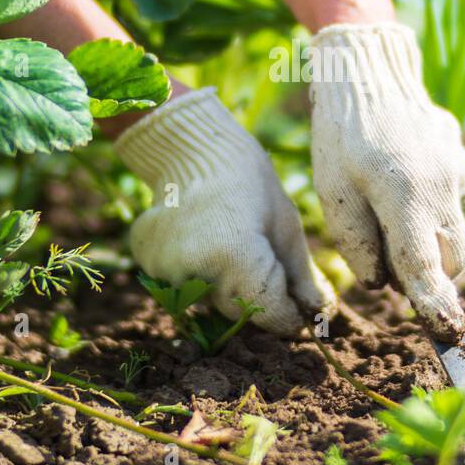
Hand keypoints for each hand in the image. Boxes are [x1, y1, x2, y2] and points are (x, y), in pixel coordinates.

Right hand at [115, 88, 336, 334]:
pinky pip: (181, 284)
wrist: (194, 148)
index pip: (270, 314)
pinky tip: (202, 238)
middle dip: (258, 297)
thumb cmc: (250, 183)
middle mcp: (195, 270)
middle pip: (239, 311)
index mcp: (235, 257)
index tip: (300, 310)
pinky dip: (197, 272)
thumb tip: (318, 315)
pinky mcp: (147, 262)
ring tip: (229, 242)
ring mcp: (165, 268)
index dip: (289, 316)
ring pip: (210, 299)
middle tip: (264, 260)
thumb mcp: (285, 226)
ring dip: (226, 284)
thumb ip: (300, 278)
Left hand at [309, 23, 464, 339]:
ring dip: (431, 241)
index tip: (450, 335)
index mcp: (406, 196)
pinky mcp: (460, 157)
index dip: (436, 306)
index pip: (425, 268)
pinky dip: (430, 206)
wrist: (367, 68)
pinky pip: (451, 198)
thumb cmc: (341, 132)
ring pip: (456, 230)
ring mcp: (457, 169)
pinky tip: (398, 177)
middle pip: (454, 259)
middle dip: (432, 274)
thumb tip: (383, 283)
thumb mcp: (333, 190)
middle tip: (389, 256)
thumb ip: (359, 243)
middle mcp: (442, 186)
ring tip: (386, 208)